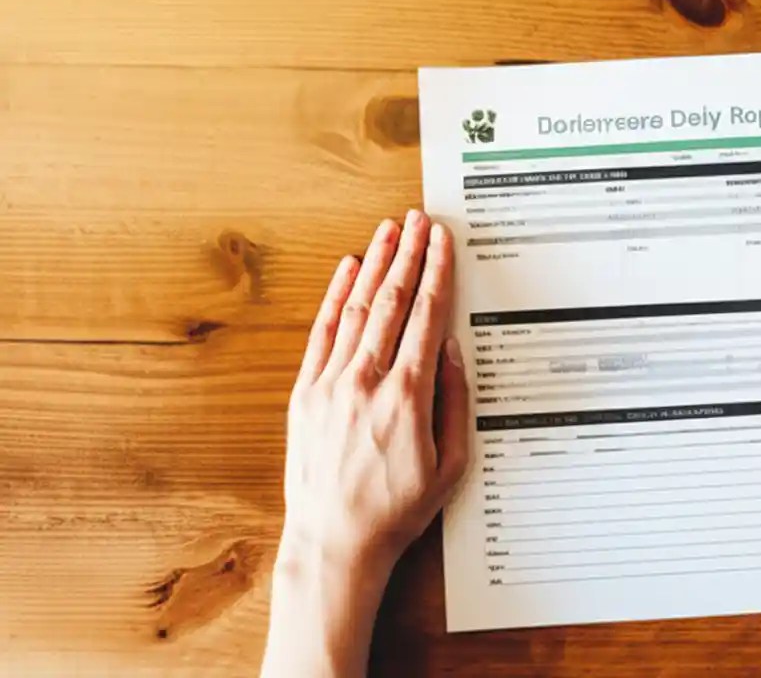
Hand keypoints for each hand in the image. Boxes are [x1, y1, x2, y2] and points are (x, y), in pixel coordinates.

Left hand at [282, 209, 468, 574]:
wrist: (336, 540)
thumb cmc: (396, 510)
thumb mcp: (450, 464)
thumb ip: (455, 402)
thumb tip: (452, 351)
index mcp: (407, 396)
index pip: (427, 317)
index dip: (437, 273)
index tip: (443, 244)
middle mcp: (366, 381)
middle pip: (393, 301)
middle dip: (409, 255)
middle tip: (419, 221)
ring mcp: (331, 384)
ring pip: (358, 308)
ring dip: (375, 264)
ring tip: (389, 232)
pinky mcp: (305, 393)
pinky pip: (322, 332)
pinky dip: (336, 296)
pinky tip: (347, 270)